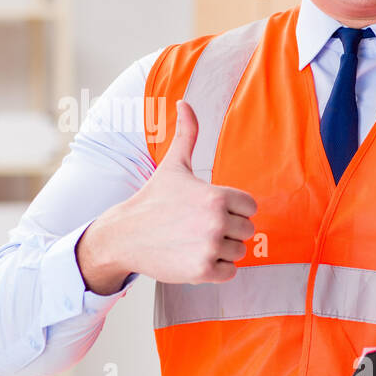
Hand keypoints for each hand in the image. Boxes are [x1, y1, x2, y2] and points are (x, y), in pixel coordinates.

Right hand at [76, 99, 257, 291]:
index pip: (251, 207)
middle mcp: (217, 222)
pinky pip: (230, 272)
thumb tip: (185, 103)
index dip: (233, 209)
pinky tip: (196, 256)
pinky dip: (217, 269)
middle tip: (199, 227)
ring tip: (195, 241)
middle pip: (247, 230)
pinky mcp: (203, 271)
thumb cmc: (152, 200)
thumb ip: (187, 134)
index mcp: (217, 195)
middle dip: (227, 230)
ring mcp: (210, 248)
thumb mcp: (173, 165)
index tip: (210, 210)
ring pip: (239, 252)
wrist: (125, 235)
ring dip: (222, 250)